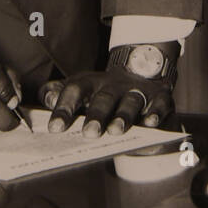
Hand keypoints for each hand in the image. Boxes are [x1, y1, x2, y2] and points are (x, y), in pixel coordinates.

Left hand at [39, 68, 173, 136]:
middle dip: (97, 115)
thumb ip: (60, 94)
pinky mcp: (160, 98)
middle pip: (104, 98)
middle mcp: (114, 85)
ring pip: (130, 102)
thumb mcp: (81, 90)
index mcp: (91, 83)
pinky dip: (155, 113)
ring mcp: (138, 91)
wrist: (143, 74)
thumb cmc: (104, 93)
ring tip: (116, 131)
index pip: (75, 91)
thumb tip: (47, 97)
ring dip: (123, 116)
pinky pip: (158, 104)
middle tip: (89, 133)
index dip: (64, 108)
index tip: (55, 128)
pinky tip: (150, 122)